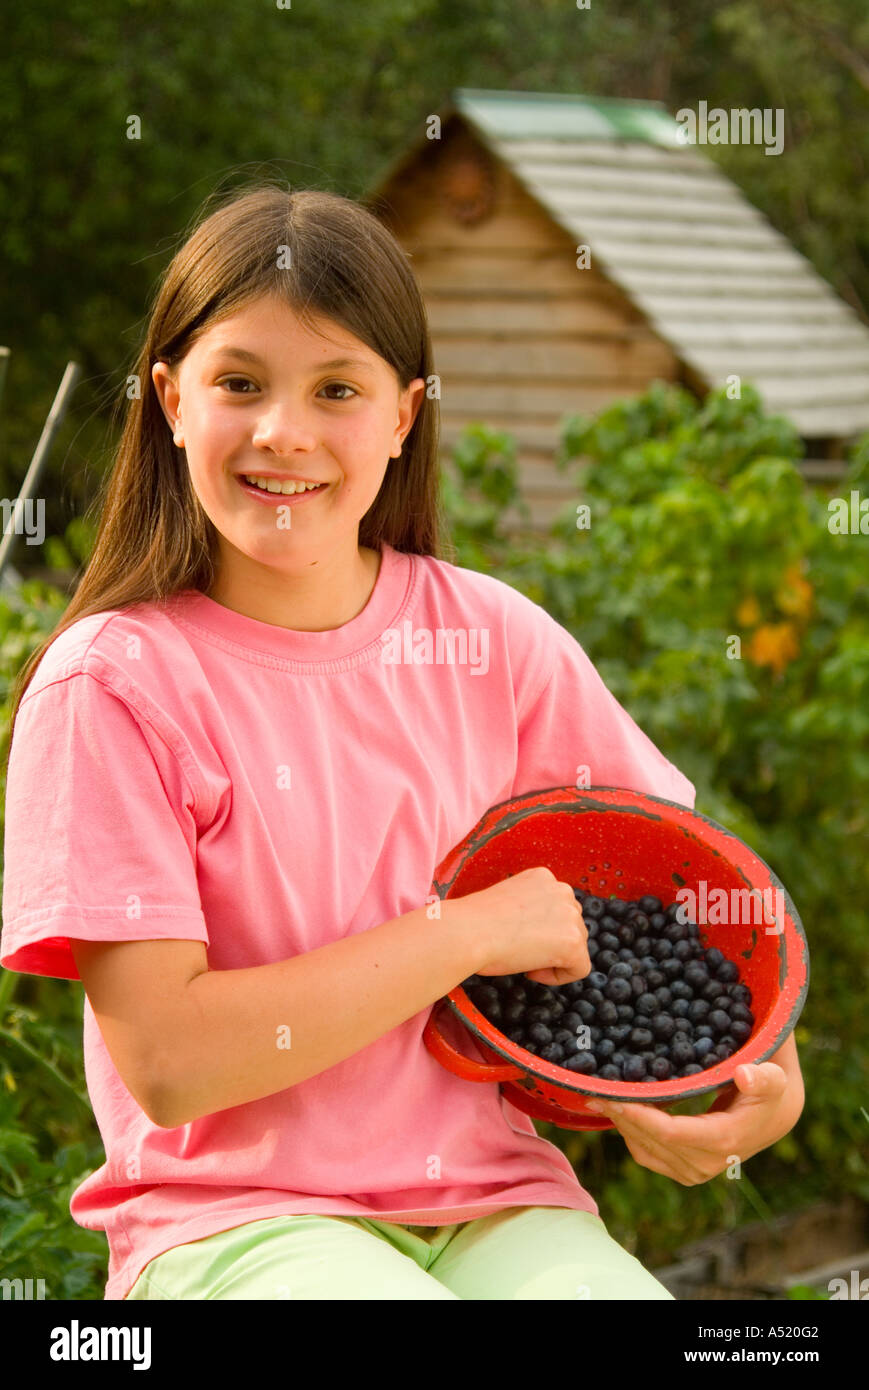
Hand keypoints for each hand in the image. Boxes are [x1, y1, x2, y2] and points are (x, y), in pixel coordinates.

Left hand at [586, 1035, 804, 1184]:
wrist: (775, 1117)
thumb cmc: (771, 1090)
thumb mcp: (775, 1078)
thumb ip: (765, 1077)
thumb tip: (745, 1075)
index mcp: (724, 1142)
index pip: (670, 1133)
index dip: (639, 1115)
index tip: (611, 1095)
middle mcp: (705, 1165)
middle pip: (650, 1142)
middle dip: (621, 1115)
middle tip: (594, 1087)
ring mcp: (693, 1171)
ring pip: (643, 1150)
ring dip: (622, 1124)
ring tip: (602, 1095)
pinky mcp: (683, 1170)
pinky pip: (646, 1154)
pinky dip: (631, 1132)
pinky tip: (623, 1107)